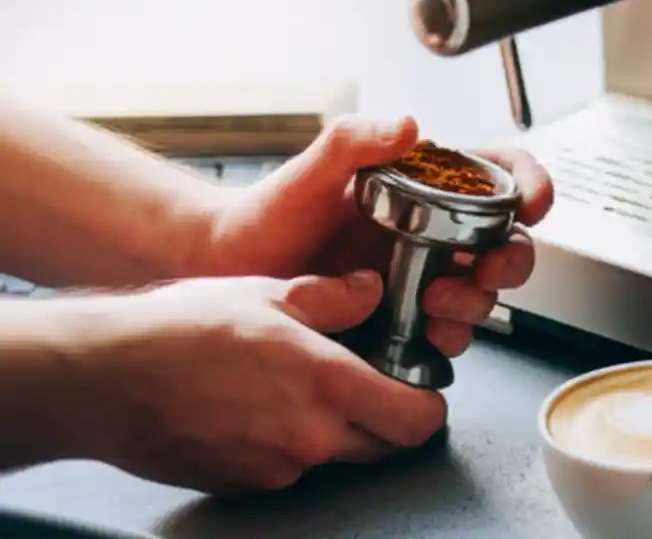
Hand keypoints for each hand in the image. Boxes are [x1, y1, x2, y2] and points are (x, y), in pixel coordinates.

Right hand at [75, 272, 443, 493]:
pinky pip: (289, 465)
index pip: (417, 420)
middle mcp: (311, 437)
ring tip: (290, 384)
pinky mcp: (245, 484)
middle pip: (383, 443)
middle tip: (363, 382)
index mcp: (328, 385)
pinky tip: (254, 406)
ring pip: (335, 454)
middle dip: (384, 416)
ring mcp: (278, 468)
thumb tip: (370, 290)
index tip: (421, 390)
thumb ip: (333, 297)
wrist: (100, 380)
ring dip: (330, 427)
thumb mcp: (267, 294)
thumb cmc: (176, 333)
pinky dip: (286, 441)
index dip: (428, 406)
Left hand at [204, 115, 553, 356]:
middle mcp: (436, 229)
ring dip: (476, 303)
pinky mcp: (408, 319)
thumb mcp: (308, 172)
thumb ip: (354, 141)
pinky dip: (450, 337)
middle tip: (484, 271)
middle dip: (510, 259)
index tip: (533, 204)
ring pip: (484, 293)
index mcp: (426, 184)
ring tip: (436, 307)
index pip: (499, 174)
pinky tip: (427, 336)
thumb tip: (409, 126)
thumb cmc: (267, 214)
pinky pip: (450, 332)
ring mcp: (425, 276)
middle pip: (507, 241)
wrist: (229, 272)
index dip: (531, 184)